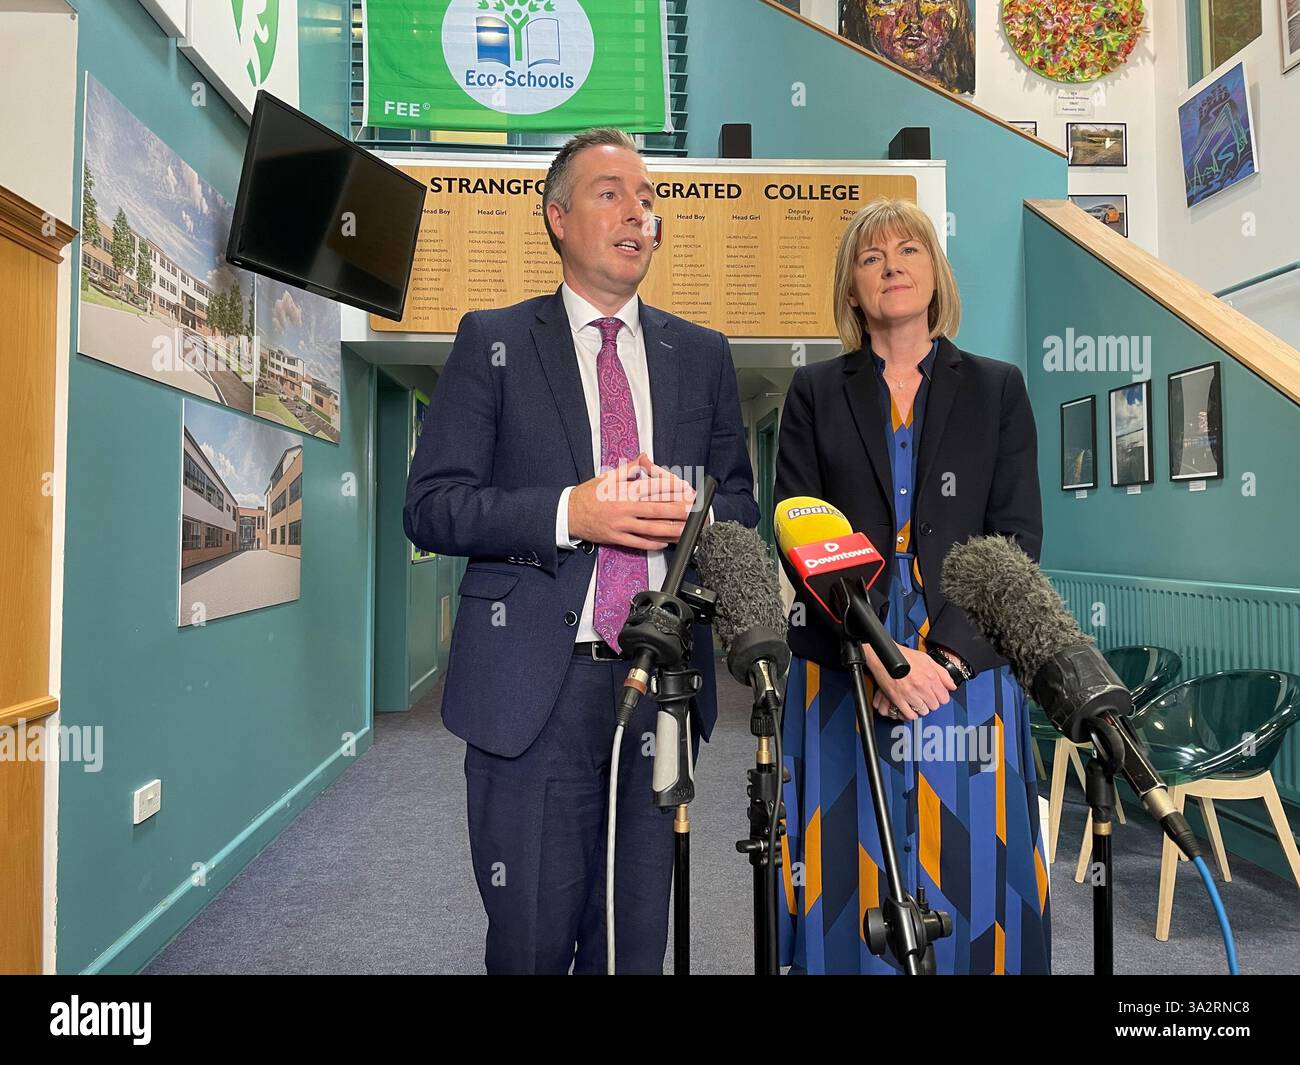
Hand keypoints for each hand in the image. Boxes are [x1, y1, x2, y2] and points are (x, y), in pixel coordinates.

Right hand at [568, 453, 695, 550]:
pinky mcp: (617, 538)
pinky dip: (653, 544)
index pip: (652, 488)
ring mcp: (621, 525)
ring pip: (651, 529)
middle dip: (678, 510)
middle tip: (694, 511)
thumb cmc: (588, 494)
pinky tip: (665, 542)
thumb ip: (629, 469)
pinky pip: (638, 543)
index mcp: (624, 490)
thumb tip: (644, 458)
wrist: (568, 513)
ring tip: (686, 530)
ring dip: (671, 530)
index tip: (686, 488)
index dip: (672, 488)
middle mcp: (624, 508)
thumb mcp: (607, 477)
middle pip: (657, 509)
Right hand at [865, 643, 956, 721]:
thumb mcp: (926, 659)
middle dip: (931, 703)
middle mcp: (921, 686)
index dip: (940, 697)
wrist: (883, 655)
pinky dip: (910, 713)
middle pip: (934, 706)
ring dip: (921, 708)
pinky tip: (909, 708)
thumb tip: (951, 685)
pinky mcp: (898, 698)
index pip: (944, 698)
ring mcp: (910, 693)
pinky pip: (909, 714)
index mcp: (930, 676)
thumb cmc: (903, 655)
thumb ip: (942, 673)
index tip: (936, 695)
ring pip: (923, 711)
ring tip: (917, 702)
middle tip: (925, 698)